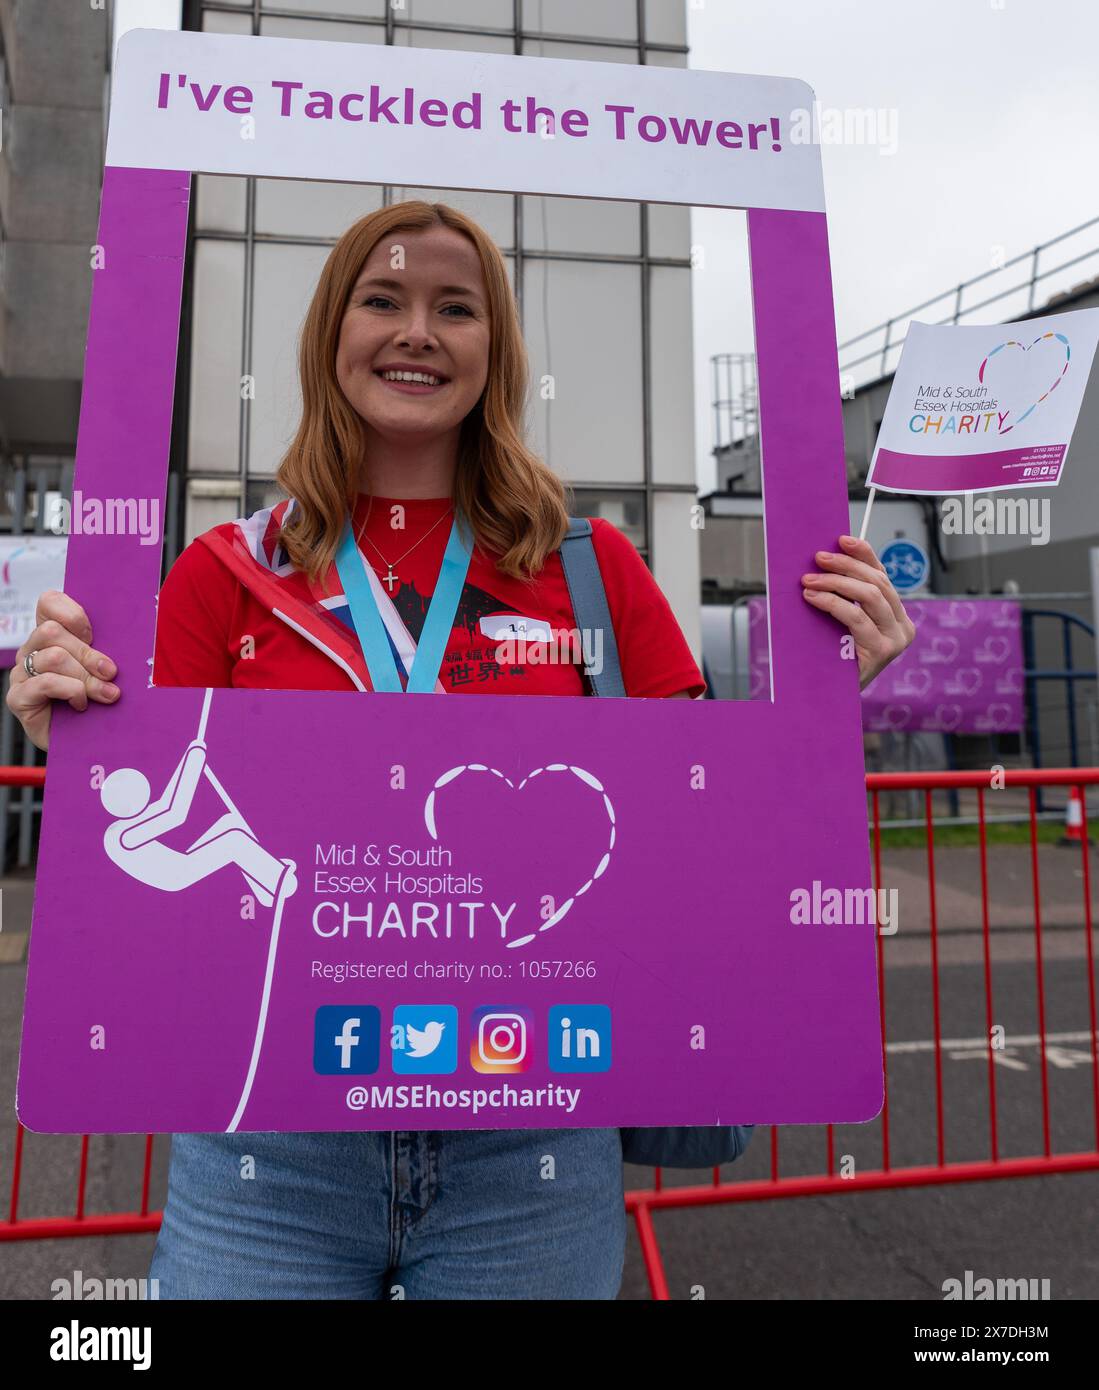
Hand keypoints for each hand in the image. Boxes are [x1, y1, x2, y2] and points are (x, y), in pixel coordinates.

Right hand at [6, 590, 119, 751]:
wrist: (86, 744)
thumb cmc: (98, 704)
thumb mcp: (106, 670)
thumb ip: (108, 648)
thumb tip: (134, 635)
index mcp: (50, 635)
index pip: (48, 603)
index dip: (72, 612)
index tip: (93, 633)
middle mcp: (31, 650)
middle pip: (53, 632)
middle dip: (89, 654)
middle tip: (111, 673)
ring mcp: (21, 674)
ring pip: (52, 657)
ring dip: (86, 677)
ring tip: (105, 694)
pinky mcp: (18, 698)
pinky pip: (44, 682)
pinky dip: (70, 691)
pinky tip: (81, 704)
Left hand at [801, 535, 914, 689]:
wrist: (831, 698)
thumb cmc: (835, 658)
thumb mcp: (843, 624)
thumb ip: (845, 599)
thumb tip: (825, 563)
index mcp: (897, 616)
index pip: (883, 576)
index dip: (865, 555)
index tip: (843, 539)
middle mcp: (903, 626)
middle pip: (877, 583)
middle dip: (846, 566)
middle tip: (818, 558)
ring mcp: (896, 640)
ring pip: (870, 596)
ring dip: (836, 582)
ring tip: (810, 580)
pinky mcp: (882, 651)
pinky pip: (856, 617)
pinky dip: (832, 603)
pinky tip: (813, 597)